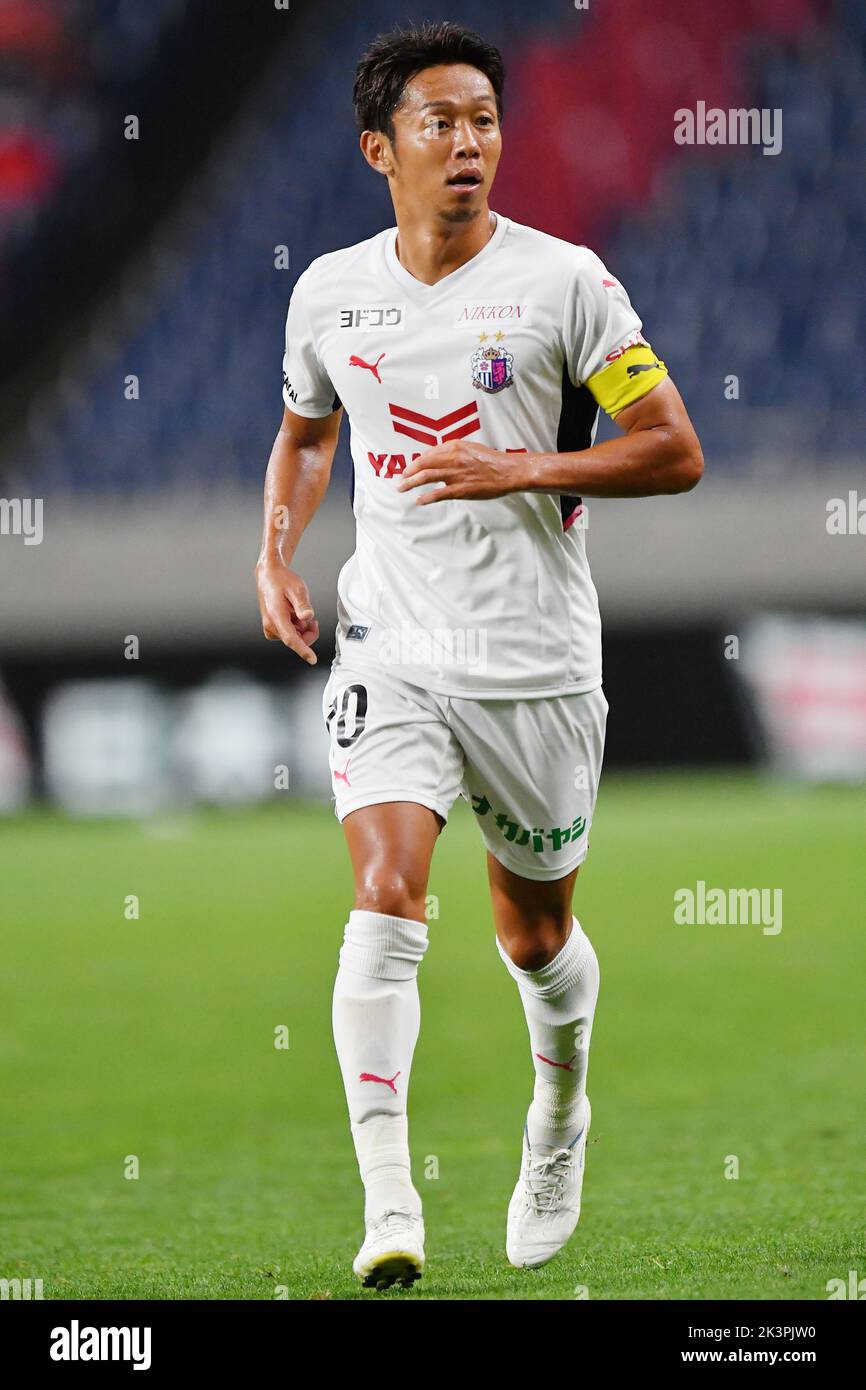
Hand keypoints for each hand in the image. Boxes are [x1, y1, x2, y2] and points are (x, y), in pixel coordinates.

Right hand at [255, 560, 318, 663]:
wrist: (269, 576)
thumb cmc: (281, 581)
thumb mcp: (297, 588)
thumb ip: (303, 604)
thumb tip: (308, 617)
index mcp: (276, 616)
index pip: (291, 639)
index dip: (303, 650)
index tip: (312, 659)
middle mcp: (271, 625)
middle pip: (296, 640)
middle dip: (308, 633)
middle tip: (313, 620)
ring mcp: (270, 628)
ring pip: (294, 638)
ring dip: (302, 629)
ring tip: (298, 612)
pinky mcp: (272, 628)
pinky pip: (289, 635)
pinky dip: (296, 628)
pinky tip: (294, 615)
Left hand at [394, 439, 525, 502]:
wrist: (507, 471)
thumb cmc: (492, 460)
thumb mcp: (471, 448)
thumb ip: (455, 452)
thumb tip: (439, 458)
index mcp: (455, 446)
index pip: (429, 453)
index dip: (417, 461)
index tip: (411, 467)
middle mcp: (452, 458)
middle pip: (423, 463)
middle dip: (408, 471)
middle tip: (401, 478)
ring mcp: (455, 474)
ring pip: (426, 477)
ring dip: (410, 483)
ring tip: (402, 488)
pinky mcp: (460, 489)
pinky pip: (438, 493)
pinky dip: (426, 497)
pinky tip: (418, 500)